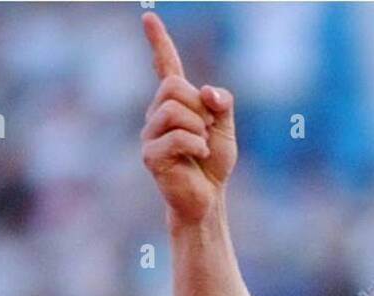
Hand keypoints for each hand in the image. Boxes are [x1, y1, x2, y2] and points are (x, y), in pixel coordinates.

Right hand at [141, 12, 236, 225]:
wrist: (208, 199)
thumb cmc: (213, 163)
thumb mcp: (225, 127)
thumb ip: (221, 103)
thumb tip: (207, 92)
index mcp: (175, 103)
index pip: (165, 66)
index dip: (158, 42)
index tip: (148, 16)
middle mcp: (157, 113)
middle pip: (174, 86)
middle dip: (199, 106)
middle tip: (207, 130)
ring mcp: (150, 134)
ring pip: (174, 109)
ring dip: (199, 128)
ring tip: (202, 148)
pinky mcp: (150, 155)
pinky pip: (178, 136)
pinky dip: (197, 145)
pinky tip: (198, 157)